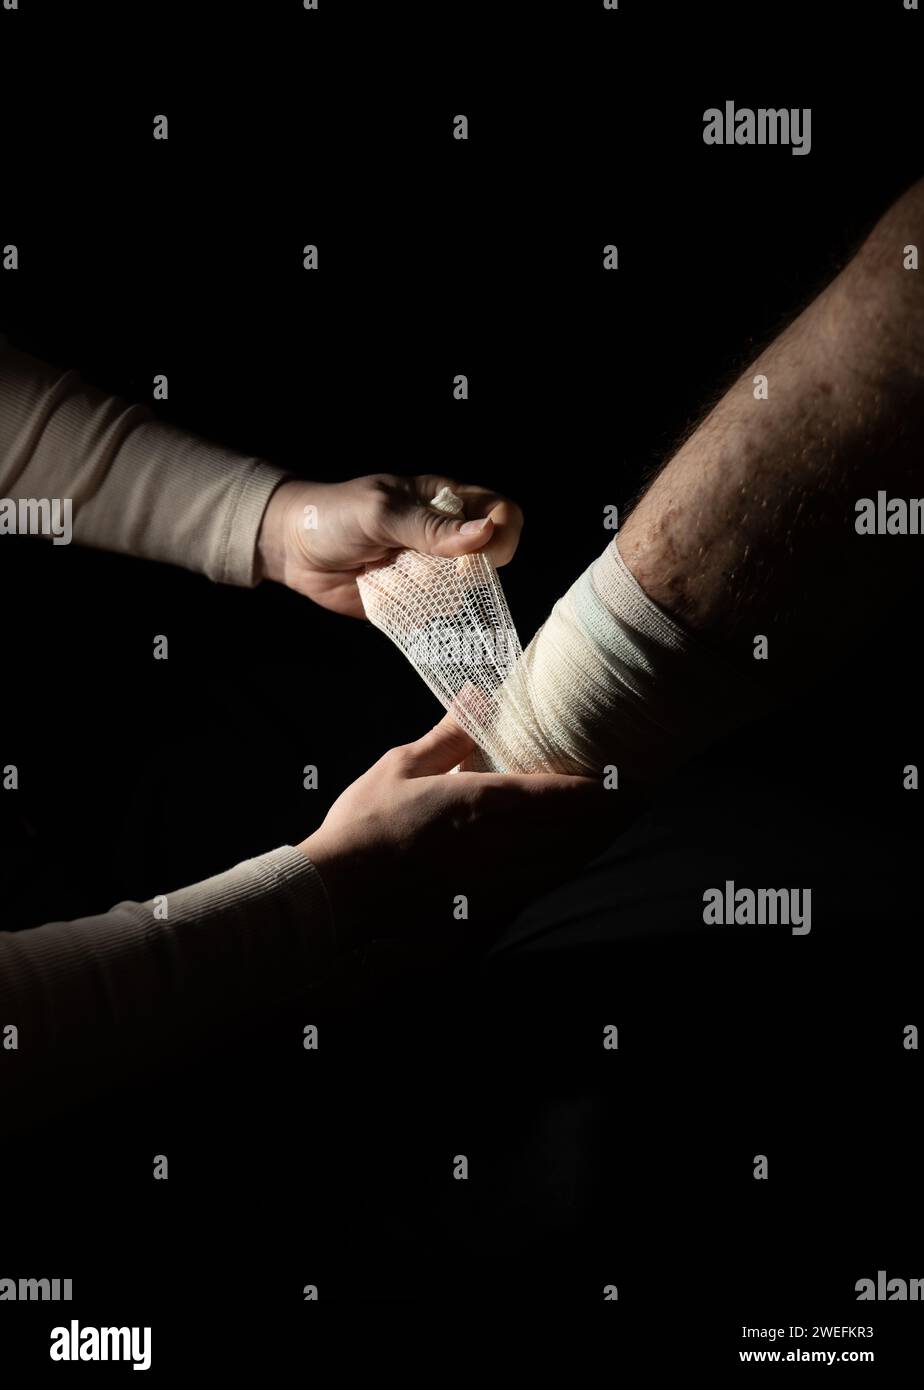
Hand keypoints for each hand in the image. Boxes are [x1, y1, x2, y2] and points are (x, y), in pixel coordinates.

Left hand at [256, 473, 523, 616]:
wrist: (294, 549)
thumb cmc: (336, 515)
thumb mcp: (382, 513)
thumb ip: (431, 527)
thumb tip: (486, 534)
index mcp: (447, 502)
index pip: (502, 514)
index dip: (502, 534)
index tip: (481, 552)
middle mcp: (447, 537)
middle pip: (490, 560)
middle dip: (462, 571)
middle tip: (421, 567)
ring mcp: (432, 571)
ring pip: (463, 593)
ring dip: (432, 592)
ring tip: (393, 576)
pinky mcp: (415, 601)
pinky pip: (435, 617)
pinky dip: (418, 614)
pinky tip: (388, 594)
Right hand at [298, 715, 634, 947]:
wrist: (338, 892)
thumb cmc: (365, 823)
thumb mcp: (401, 765)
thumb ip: (448, 734)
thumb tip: (477, 695)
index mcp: (485, 803)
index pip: (561, 794)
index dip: (599, 787)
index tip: (624, 774)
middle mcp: (503, 845)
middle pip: (574, 833)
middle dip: (607, 816)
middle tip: (633, 798)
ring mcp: (496, 880)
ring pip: (562, 864)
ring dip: (590, 844)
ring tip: (609, 827)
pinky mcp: (482, 905)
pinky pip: (537, 887)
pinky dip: (559, 871)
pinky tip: (563, 862)